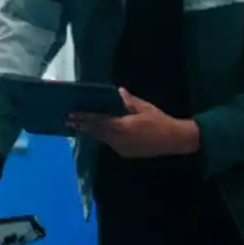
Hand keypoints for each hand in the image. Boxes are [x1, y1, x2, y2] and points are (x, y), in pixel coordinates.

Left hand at [68, 88, 199, 158]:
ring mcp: (121, 148)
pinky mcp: (125, 153)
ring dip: (92, 132)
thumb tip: (119, 91)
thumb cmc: (159, 121)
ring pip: (103, 138)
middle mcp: (119, 139)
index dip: (84, 118)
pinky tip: (99, 132)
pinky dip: (103, 136)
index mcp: (122, 126)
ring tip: (80, 125)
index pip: (98, 121)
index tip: (71, 115)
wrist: (174, 140)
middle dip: (83, 125)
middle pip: (97, 131)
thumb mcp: (145, 107)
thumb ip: (129, 101)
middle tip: (69, 120)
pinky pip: (110, 143)